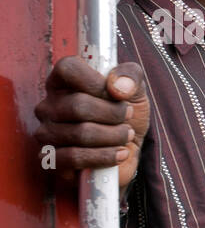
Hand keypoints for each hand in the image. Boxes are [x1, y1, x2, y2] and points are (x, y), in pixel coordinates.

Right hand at [35, 56, 150, 189]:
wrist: (126, 153)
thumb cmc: (124, 117)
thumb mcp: (135, 91)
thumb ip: (130, 77)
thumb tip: (118, 87)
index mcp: (63, 82)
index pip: (68, 68)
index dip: (98, 82)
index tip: (118, 95)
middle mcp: (49, 106)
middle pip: (78, 105)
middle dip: (113, 114)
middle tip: (127, 120)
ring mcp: (46, 133)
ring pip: (81, 133)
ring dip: (114, 136)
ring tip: (126, 136)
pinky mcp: (51, 160)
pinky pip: (75, 157)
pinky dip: (105, 156)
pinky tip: (120, 153)